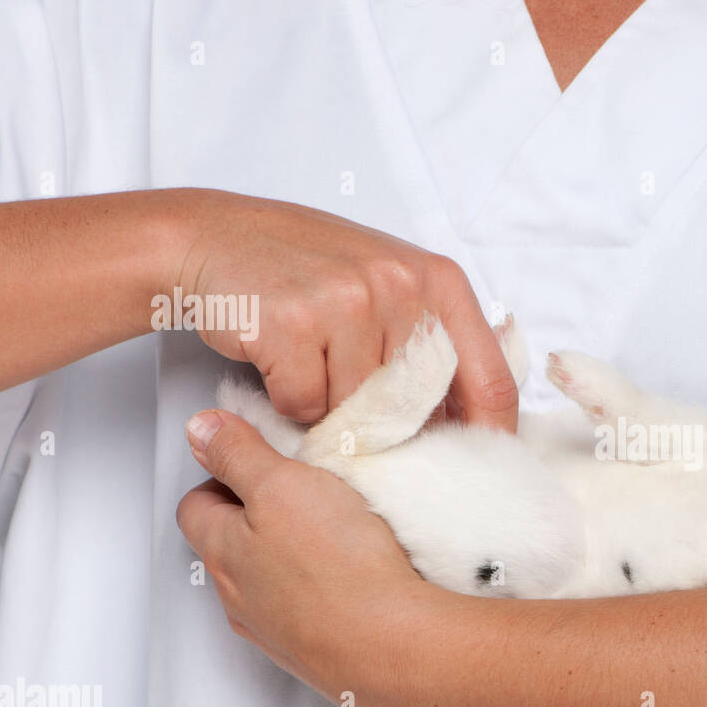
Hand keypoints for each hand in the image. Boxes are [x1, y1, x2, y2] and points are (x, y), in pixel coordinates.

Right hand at [173, 189, 517, 426]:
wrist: (213, 238)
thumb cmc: (308, 270)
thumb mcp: (390, 288)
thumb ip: (432, 347)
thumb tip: (466, 426)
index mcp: (440, 282)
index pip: (492, 380)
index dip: (490, 436)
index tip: (480, 469)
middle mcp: (402, 286)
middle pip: (419, 408)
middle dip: (391, 428)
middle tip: (361, 412)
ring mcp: (348, 301)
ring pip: (360, 411)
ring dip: (331, 408)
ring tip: (310, 361)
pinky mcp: (293, 323)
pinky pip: (306, 405)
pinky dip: (289, 399)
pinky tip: (279, 358)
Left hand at [175, 407, 472, 706]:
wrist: (391, 646)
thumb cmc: (339, 567)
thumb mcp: (282, 483)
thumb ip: (238, 453)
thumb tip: (202, 430)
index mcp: (222, 550)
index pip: (196, 505)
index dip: (221, 477)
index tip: (254, 462)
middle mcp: (240, 596)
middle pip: (230, 546)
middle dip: (256, 518)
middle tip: (298, 495)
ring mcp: (276, 630)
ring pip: (268, 583)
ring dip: (290, 560)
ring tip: (334, 536)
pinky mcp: (316, 651)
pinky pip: (307, 614)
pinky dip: (320, 594)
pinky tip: (354, 579)